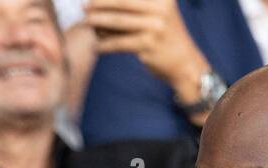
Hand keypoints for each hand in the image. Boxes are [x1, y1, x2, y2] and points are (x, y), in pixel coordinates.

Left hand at [84, 0, 210, 106]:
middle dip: (99, 4)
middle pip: (121, 2)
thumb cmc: (165, 35)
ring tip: (87, 23)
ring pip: (117, 22)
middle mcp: (160, 8)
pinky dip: (105, 44)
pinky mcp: (148, 45)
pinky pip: (119, 42)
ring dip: (98, 23)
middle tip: (83, 6)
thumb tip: (102, 2)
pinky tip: (97, 45)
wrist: (184, 62)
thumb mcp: (159, 11)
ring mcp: (154, 27)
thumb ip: (137, 4)